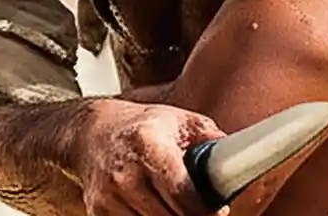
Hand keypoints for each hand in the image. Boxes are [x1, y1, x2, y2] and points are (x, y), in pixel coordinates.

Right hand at [77, 100, 228, 215]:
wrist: (89, 133)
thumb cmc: (141, 126)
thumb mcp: (178, 121)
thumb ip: (209, 139)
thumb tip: (238, 157)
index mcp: (149, 145)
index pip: (181, 192)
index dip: (205, 210)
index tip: (219, 212)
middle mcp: (125, 173)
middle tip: (205, 215)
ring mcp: (109, 196)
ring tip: (181, 210)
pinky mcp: (98, 212)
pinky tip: (158, 211)